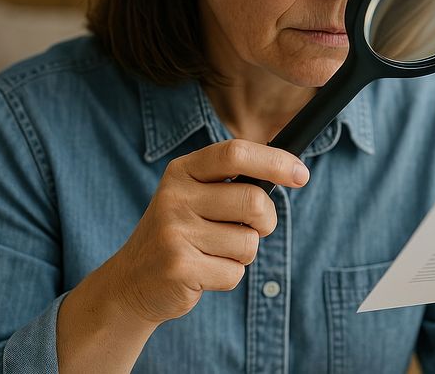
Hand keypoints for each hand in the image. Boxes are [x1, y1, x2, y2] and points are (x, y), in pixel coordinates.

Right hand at [105, 140, 309, 323]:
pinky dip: (227, 276)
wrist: (132, 281)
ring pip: (248, 242)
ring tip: (211, 252)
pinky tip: (201, 272)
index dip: (274, 161)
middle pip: (254, 201)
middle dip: (266, 221)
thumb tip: (291, 170)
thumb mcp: (196, 196)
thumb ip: (233, 184)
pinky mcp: (179, 267)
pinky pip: (234, 272)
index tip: (302, 174)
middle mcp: (175, 196)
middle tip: (252, 229)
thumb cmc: (181, 233)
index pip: (235, 153)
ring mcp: (174, 231)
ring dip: (241, 254)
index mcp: (183, 170)